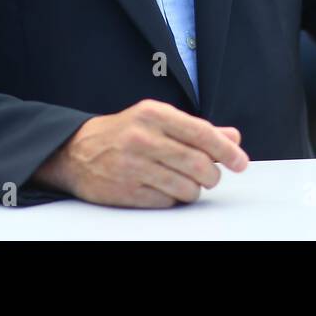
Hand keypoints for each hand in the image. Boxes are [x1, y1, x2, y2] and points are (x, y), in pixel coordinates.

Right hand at [33, 99, 248, 207]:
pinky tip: (163, 188)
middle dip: (211, 175)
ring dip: (194, 190)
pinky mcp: (125, 191)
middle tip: (210, 176)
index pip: (201, 133)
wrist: (75, 151)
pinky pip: (167, 201)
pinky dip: (172, 198)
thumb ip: (196, 129)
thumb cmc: (123, 133)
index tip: (240, 162)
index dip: (226, 150)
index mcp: (154, 114)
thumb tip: (233, 138)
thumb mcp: (157, 120)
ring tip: (185, 182)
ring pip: (186, 187)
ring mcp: (132, 165)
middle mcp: (143, 137)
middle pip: (198, 164)